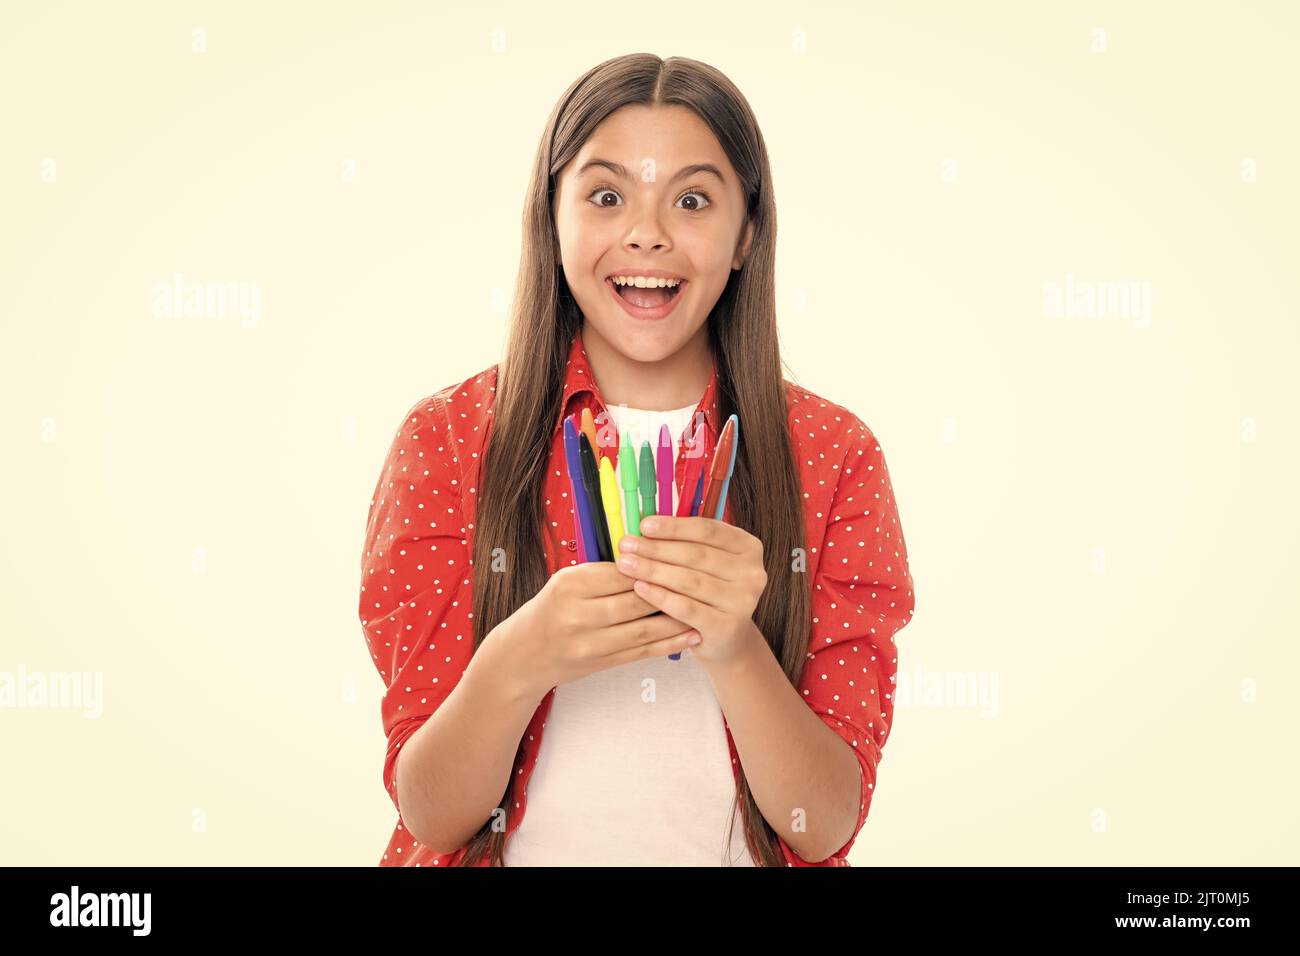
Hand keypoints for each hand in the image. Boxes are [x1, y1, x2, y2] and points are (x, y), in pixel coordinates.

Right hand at [489, 561, 701, 699]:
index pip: (622, 572)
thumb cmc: (552, 608)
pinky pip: (641, 652)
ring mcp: (589, 643)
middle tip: (702, 582)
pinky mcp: (600, 664)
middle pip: (636, 601)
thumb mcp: (567, 580)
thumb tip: (651, 554)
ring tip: (703, 609)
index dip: (653, 565)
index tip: (681, 558)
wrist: (525, 654)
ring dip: (677, 620)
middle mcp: (579, 614)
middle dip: (670, 591)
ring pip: (643, 629)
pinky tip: (691, 637)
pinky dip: (669, 645)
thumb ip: (604, 571)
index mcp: (571, 585)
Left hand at [614, 515, 766, 667]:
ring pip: (690, 581)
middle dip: (656, 548)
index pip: (708, 530)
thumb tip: (644, 526)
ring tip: (626, 564)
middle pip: (696, 555)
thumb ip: (684, 542)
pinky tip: (640, 588)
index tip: (643, 525)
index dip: (673, 526)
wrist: (726, 639)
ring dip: (653, 570)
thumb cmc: (708, 593)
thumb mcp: (705, 563)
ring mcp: (743, 601)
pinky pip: (687, 608)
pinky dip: (660, 596)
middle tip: (626, 545)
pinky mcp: (728, 626)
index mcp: (748, 547)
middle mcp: (753, 573)